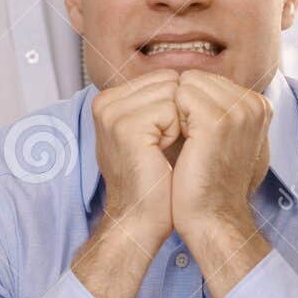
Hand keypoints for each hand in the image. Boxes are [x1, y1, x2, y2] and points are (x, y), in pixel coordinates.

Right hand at [90, 69, 181, 251]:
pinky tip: (161, 156)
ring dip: (179, 123)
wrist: (141, 220)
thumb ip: (159, 102)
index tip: (164, 140)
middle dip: (180, 113)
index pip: (165, 78)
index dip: (178, 108)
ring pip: (173, 93)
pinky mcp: (125, 126)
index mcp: (109, 99)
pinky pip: (172, 110)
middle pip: (170, 81)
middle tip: (164, 148)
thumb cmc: (154, 181)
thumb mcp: (153, 133)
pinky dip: (177, 133)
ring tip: (161, 152)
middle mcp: (105, 101)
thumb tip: (192, 78)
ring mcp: (112, 112)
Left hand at [170, 70, 272, 297]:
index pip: (206, 80)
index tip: (192, 138)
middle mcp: (255, 104)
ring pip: (186, 82)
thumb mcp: (224, 140)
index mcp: (259, 106)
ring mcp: (239, 110)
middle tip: (185, 142)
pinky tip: (176, 143)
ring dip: (174, 109)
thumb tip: (191, 87)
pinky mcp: (218, 120)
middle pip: (196, 77)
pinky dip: (169, 116)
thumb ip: (218, 110)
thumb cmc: (210, 183)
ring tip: (183, 144)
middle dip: (180, 104)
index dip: (188, 105)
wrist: (211, 220)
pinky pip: (178, 94)